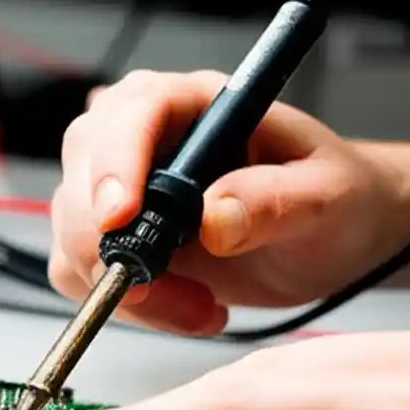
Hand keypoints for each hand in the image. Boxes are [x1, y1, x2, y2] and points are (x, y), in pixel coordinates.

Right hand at [50, 69, 409, 334]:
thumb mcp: (329, 196)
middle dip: (113, 244)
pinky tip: (183, 306)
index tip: (120, 218)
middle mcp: (142, 137)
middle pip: (83, 175)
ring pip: (73, 232)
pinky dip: (121, 304)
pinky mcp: (110, 236)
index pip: (130, 114)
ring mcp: (119, 187)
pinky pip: (77, 270)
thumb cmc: (335, 198)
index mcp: (193, 103)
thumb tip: (214, 218)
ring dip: (126, 285)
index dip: (115, 163)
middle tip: (175, 293)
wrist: (330, 236)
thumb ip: (275, 200)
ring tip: (200, 306)